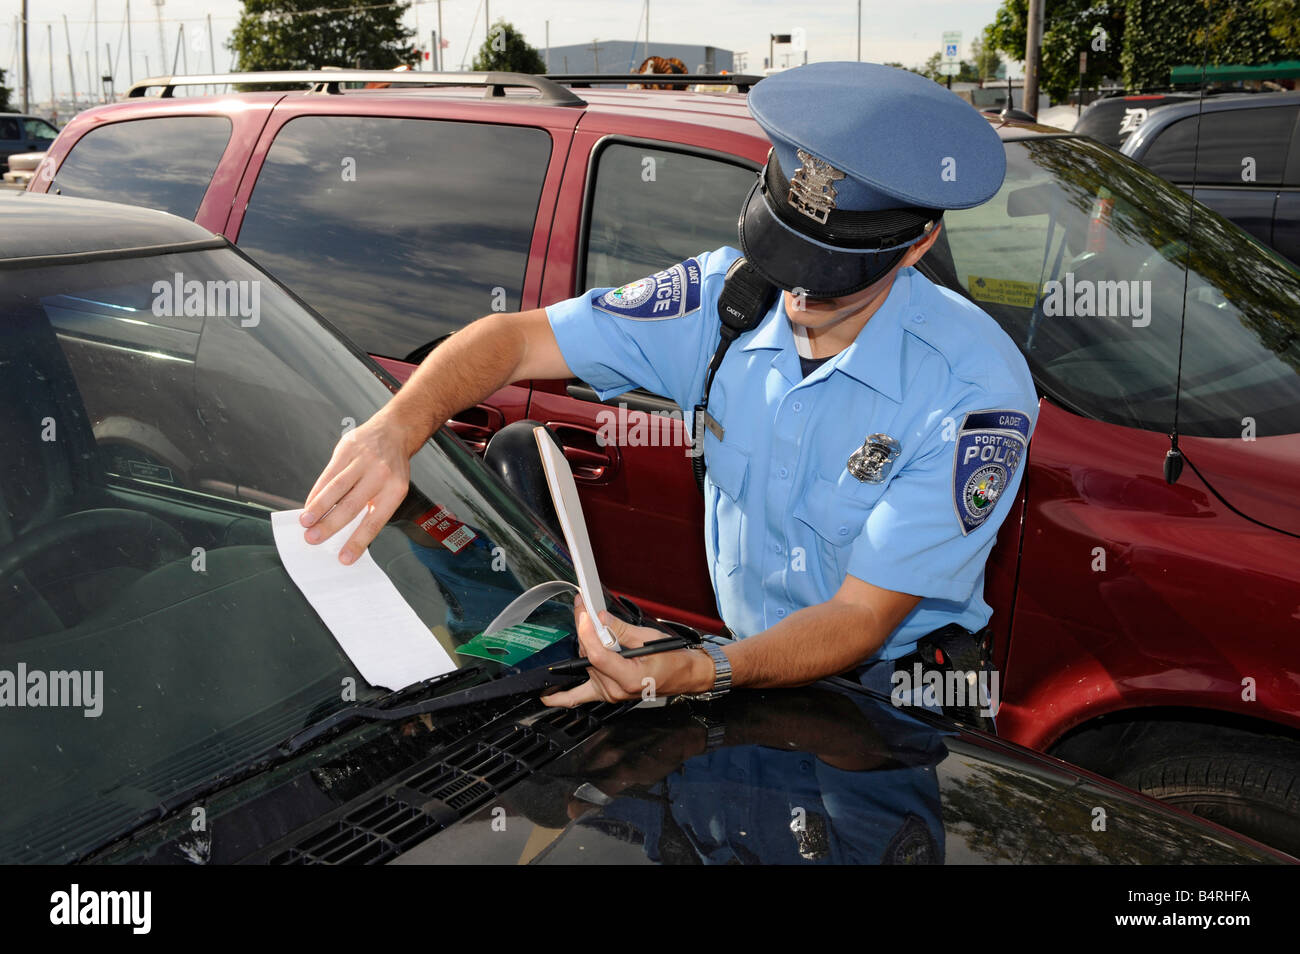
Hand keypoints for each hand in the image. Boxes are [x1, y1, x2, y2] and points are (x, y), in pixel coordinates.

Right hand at [299, 411, 413, 563]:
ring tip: (305, 522)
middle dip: (330, 525)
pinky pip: (329, 473)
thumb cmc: (391, 468)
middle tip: (313, 539)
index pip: (374, 521)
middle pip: (352, 505)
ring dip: (318, 507)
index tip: (344, 558)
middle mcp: (380, 475)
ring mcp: (363, 461)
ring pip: (337, 487)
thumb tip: (346, 535)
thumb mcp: (392, 489)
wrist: (394, 431)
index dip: (358, 541)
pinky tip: (309, 503)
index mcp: (395, 491)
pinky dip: (317, 490)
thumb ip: (372, 508)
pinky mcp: (348, 449)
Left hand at [540, 595, 714, 706]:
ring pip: (583, 664)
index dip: (587, 630)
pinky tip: (546, 695)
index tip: (583, 610)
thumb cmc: (673, 659)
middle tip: (584, 607)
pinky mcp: (605, 694)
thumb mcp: (649, 639)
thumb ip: (621, 630)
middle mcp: (615, 690)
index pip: (596, 653)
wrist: (683, 675)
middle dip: (585, 630)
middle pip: (587, 656)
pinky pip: (578, 697)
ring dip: (584, 644)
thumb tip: (599, 618)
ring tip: (588, 624)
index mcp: (628, 678)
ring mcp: (608, 694)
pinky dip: (561, 697)